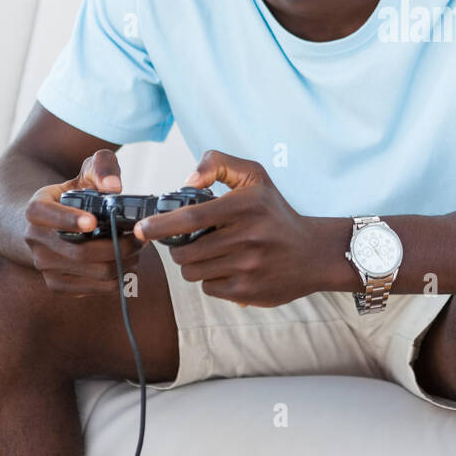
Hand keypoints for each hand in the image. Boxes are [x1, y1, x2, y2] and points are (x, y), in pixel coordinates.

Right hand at [23, 149, 146, 296]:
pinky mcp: (57, 284)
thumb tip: (113, 186)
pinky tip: (126, 263)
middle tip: (141, 238)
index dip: (69, 220)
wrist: (48, 224)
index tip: (94, 221)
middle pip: (81, 252)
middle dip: (118, 246)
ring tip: (137, 248)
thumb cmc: (72, 195)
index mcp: (36, 209)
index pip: (45, 214)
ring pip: (93, 272)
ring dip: (123, 263)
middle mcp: (35, 240)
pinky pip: (94, 289)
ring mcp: (44, 265)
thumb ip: (102, 167)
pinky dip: (117, 278)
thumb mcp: (85, 172)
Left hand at [131, 150, 331, 307]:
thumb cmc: (276, 213)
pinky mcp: (248, 291)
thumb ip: (218, 164)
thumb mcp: (255, 176)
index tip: (141, 228)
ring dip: (194, 264)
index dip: (160, 224)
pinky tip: (229, 269)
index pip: (191, 218)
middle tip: (189, 241)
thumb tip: (188, 180)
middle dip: (178, 248)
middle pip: (185, 252)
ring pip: (193, 272)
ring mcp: (248, 267)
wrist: (313, 253)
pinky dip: (212, 280)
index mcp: (245, 206)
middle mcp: (248, 237)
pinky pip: (209, 289)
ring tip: (212, 254)